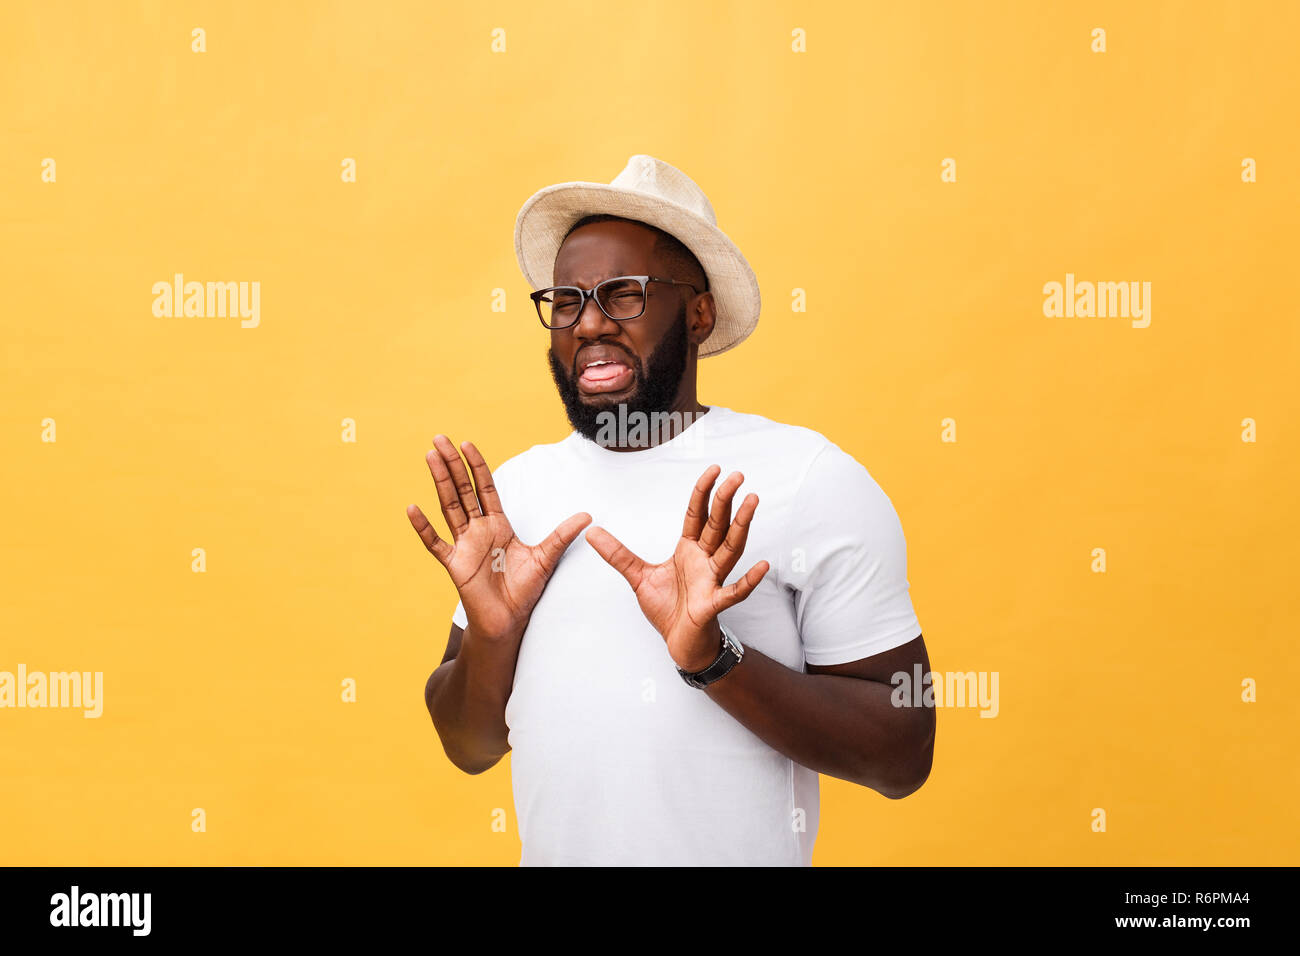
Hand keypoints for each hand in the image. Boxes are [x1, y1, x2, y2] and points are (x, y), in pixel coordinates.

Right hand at [407, 436, 590, 641]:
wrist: (509, 621)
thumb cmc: (524, 590)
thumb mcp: (546, 557)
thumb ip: (563, 535)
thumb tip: (588, 515)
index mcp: (498, 524)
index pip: (485, 487)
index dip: (476, 466)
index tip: (467, 444)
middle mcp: (478, 530)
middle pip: (463, 490)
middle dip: (453, 464)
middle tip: (440, 439)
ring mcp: (464, 545)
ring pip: (449, 507)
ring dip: (439, 482)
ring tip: (430, 457)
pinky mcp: (455, 565)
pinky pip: (436, 543)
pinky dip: (424, 528)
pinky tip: (413, 508)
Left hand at [585, 465, 768, 671]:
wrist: (679, 642)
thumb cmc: (667, 608)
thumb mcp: (637, 577)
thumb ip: (617, 554)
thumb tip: (592, 532)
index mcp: (688, 550)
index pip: (697, 515)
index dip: (704, 492)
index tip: (714, 469)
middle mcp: (704, 561)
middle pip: (717, 525)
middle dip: (726, 500)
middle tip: (737, 475)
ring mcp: (712, 581)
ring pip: (730, 550)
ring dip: (741, 526)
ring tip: (752, 502)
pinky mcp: (713, 604)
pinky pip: (733, 592)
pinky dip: (748, 580)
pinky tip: (762, 566)